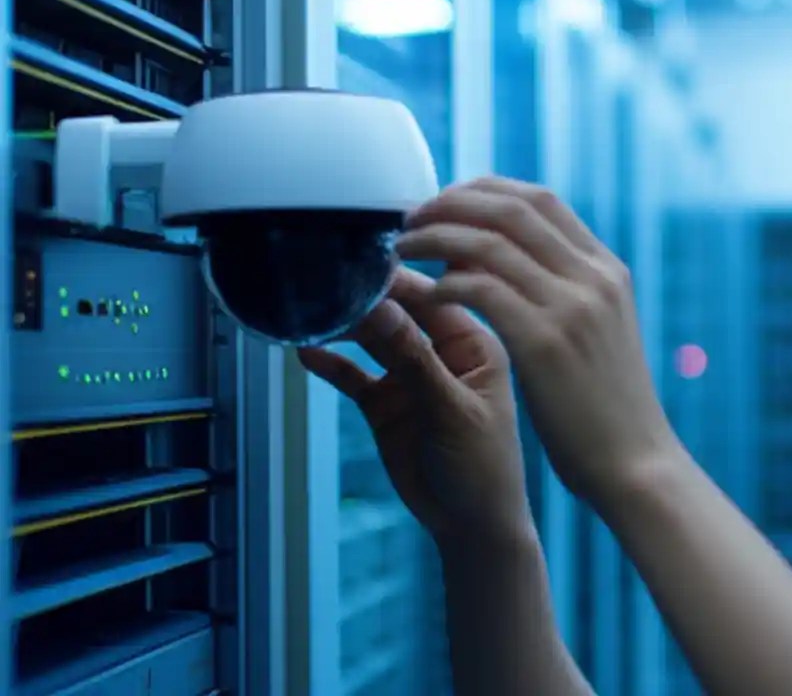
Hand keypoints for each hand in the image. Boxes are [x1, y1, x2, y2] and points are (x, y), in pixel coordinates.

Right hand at [297, 267, 532, 543]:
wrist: (472, 526)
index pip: (433, 299)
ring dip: (343, 327)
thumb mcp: (453, 412)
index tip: (359, 264)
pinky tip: (306, 351)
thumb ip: (416, 361)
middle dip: (363, 299)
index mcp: (475, 345)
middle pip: (396, 313)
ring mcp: (411, 376)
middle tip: (323, 283)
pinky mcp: (386, 403)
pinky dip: (331, 363)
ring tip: (309, 314)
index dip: (397, 281)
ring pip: (371, 339)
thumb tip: (381, 308)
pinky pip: (352, 374)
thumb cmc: (485, 470)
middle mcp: (443, 353)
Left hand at [395, 177, 683, 499]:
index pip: (540, 200)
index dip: (484, 190)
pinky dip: (446, 282)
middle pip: (510, 208)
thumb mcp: (602, 334)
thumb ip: (571, 293)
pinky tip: (428, 295)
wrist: (636, 463)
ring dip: (434, 237)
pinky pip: (480, 289)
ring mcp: (572, 307)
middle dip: (451, 203)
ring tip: (402, 249)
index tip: (447, 202)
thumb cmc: (609, 409)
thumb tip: (518, 263)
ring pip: (487, 242)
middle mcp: (593, 278)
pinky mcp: (545, 342)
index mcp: (607, 270)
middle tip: (411, 218)